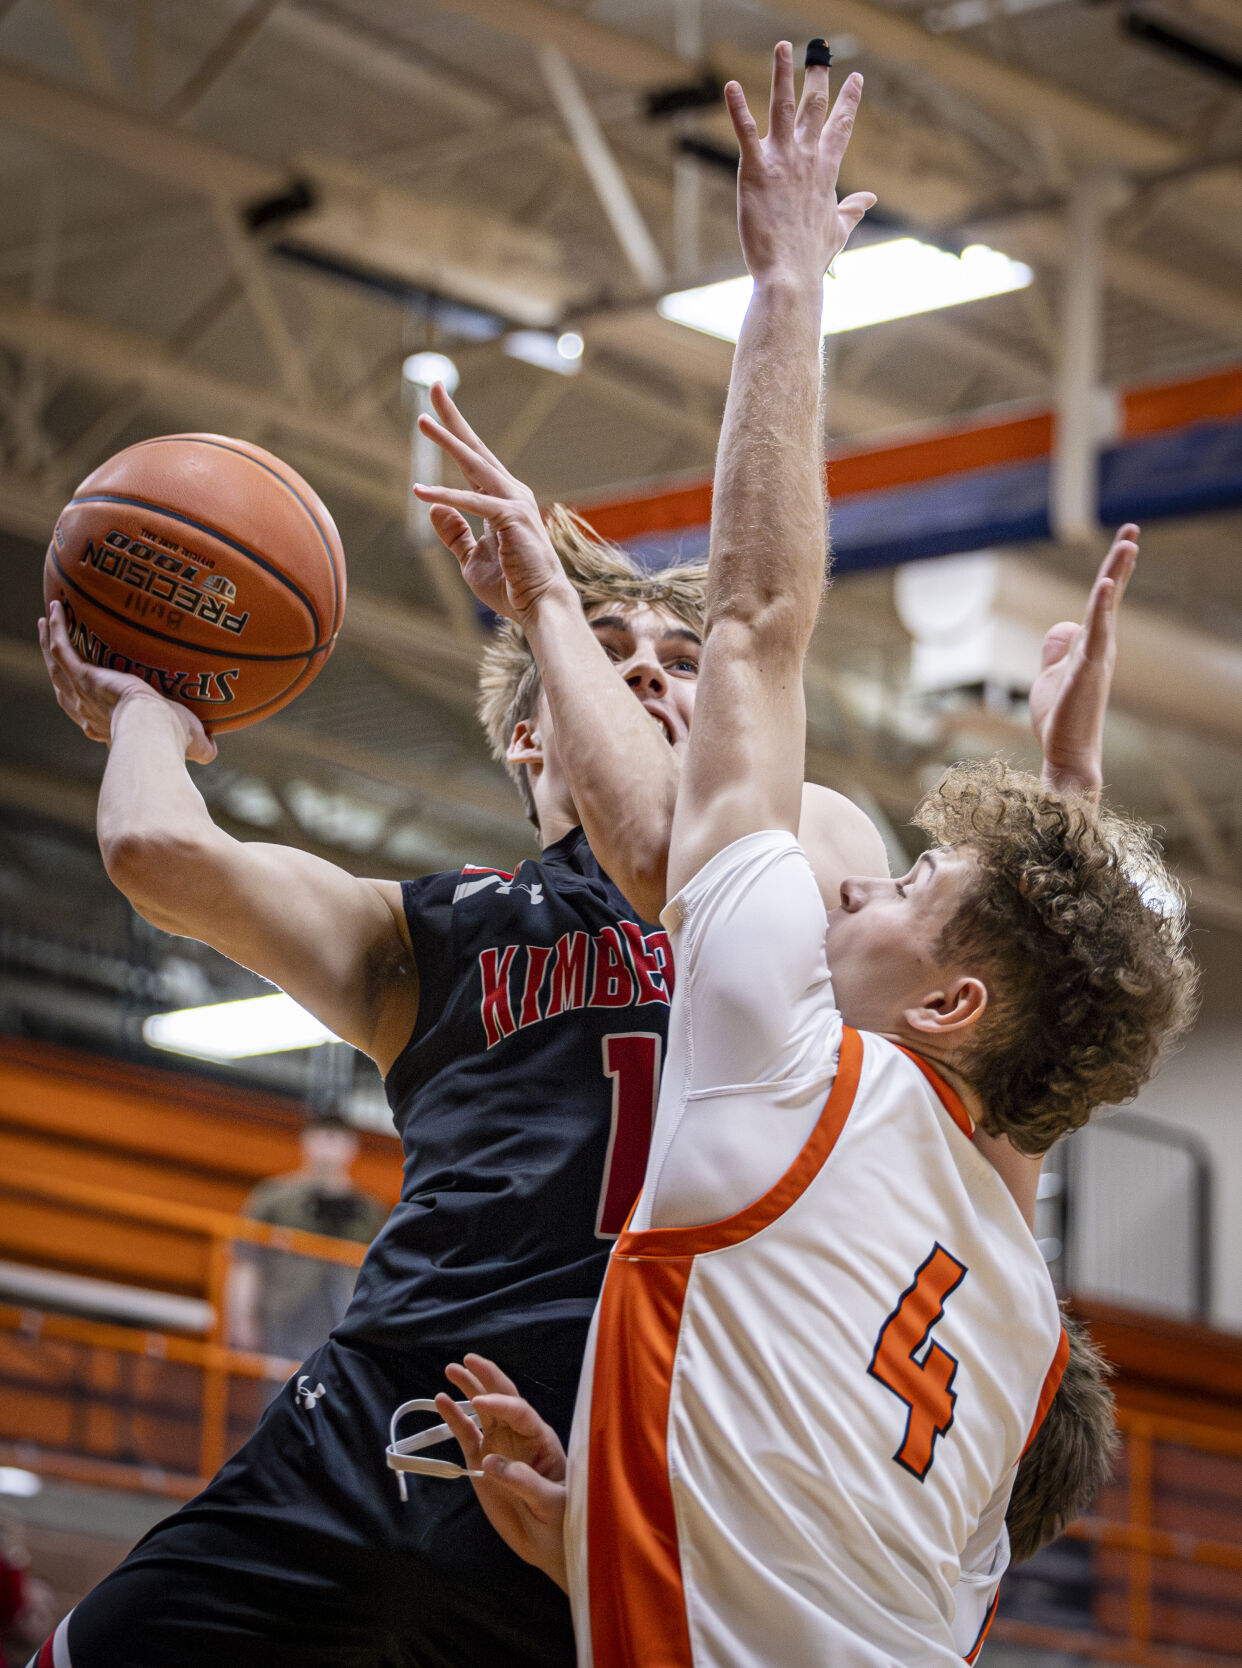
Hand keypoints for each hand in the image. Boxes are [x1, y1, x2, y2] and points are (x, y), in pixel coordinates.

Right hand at [39, 600, 216, 762]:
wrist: (154, 730)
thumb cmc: (173, 740)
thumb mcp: (188, 742)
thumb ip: (200, 746)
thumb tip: (213, 749)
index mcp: (107, 728)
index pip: (87, 714)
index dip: (82, 702)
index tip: (82, 692)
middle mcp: (88, 712)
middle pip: (63, 686)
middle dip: (56, 669)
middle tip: (53, 646)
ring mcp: (82, 693)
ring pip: (57, 664)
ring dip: (49, 641)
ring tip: (46, 621)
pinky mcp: (83, 675)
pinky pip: (61, 647)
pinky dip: (57, 628)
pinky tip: (58, 608)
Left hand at [413, 385, 573, 623]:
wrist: (539, 607)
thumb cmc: (511, 586)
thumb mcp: (472, 558)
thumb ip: (454, 532)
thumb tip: (431, 506)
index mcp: (502, 500)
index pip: (473, 462)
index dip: (454, 435)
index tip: (434, 411)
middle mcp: (511, 494)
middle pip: (476, 449)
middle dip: (453, 418)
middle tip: (433, 387)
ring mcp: (514, 503)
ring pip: (474, 465)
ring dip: (447, 442)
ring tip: (421, 421)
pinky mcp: (511, 519)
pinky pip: (472, 503)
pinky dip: (445, 495)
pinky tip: (419, 490)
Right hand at [436, 1354, 568, 1591]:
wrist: (551, 1545)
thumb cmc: (562, 1519)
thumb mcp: (552, 1503)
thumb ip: (525, 1482)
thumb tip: (489, 1461)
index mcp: (541, 1439)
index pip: (520, 1412)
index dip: (501, 1404)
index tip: (480, 1403)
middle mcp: (519, 1437)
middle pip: (503, 1400)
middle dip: (487, 1378)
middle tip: (468, 1360)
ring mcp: (499, 1448)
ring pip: (482, 1413)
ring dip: (468, 1390)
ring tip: (451, 1369)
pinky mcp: (481, 1464)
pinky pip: (467, 1436)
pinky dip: (454, 1419)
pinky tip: (442, 1401)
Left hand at [724, 43, 874, 289]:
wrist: (790, 275)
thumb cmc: (811, 258)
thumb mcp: (838, 230)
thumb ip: (853, 210)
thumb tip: (870, 199)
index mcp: (826, 172)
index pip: (841, 127)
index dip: (849, 101)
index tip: (856, 79)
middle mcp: (807, 159)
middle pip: (815, 107)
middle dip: (818, 77)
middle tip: (820, 49)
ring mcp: (782, 162)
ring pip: (784, 107)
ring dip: (783, 75)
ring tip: (783, 47)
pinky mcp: (755, 171)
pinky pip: (745, 132)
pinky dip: (737, 108)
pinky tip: (729, 86)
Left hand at [1029, 523, 1137, 800]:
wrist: (1067, 755)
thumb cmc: (1061, 719)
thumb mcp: (1050, 675)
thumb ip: (1056, 649)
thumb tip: (1063, 625)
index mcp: (1091, 645)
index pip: (1102, 600)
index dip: (1113, 571)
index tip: (1127, 540)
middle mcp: (1100, 647)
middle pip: (1110, 595)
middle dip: (1120, 561)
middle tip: (1132, 528)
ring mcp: (1096, 657)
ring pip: (1106, 608)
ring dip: (1116, 574)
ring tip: (1128, 545)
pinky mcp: (1088, 670)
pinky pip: (1096, 633)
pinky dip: (1101, 608)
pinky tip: (1105, 586)